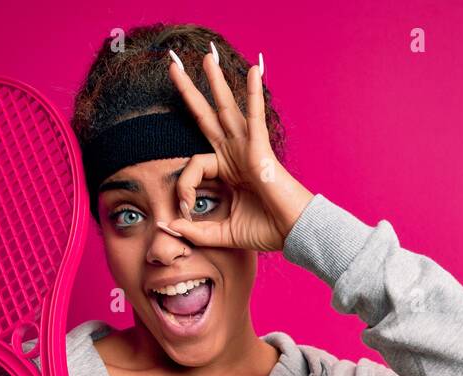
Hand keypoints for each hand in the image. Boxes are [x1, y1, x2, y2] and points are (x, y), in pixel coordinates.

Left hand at [162, 49, 314, 251]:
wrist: (294, 232)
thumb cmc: (266, 230)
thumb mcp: (222, 233)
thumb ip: (196, 231)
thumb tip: (169, 226)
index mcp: (227, 171)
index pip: (193, 167)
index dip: (183, 187)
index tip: (184, 211)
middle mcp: (235, 154)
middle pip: (207, 117)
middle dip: (189, 93)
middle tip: (173, 68)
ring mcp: (248, 148)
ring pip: (228, 108)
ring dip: (216, 82)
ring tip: (207, 56)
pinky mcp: (261, 148)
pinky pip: (255, 116)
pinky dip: (254, 93)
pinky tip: (254, 70)